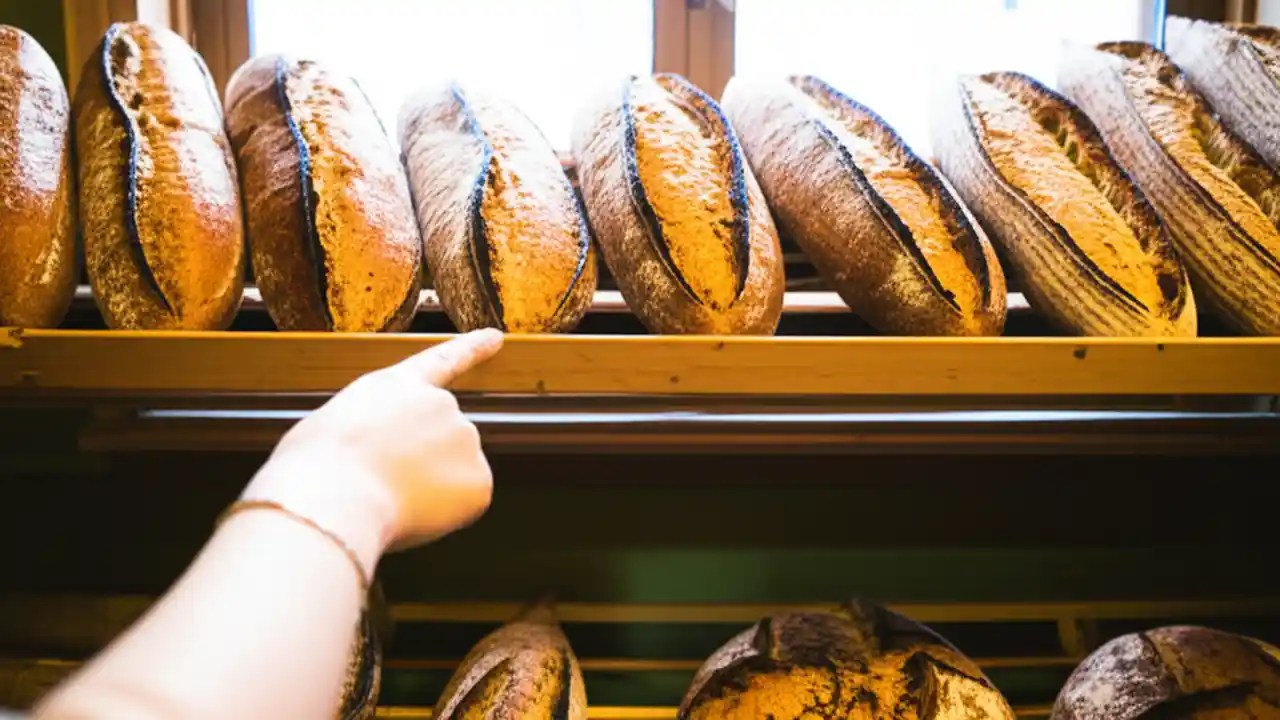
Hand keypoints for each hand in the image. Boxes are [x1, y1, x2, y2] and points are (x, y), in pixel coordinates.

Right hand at [240, 329, 504, 569]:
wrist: (333, 494)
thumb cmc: (313, 467)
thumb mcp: (331, 428)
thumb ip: (370, 433)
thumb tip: (376, 460)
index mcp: (397, 386)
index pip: (442, 361)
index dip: (472, 349)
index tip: (497, 337)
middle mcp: (440, 404)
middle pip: (441, 442)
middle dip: (420, 466)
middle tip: (378, 487)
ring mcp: (464, 438)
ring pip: (451, 476)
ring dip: (428, 490)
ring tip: (386, 498)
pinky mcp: (479, 480)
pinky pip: (464, 504)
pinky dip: (445, 516)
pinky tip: (411, 514)